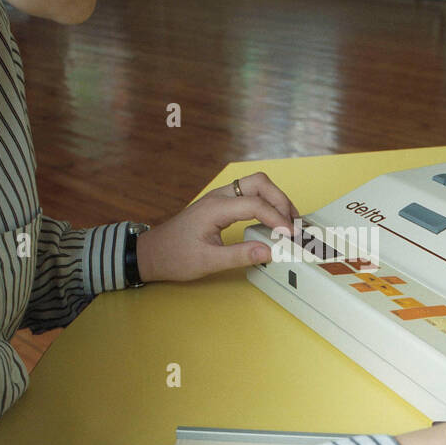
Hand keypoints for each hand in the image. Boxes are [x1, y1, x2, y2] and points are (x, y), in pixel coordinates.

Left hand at [135, 171, 299, 282]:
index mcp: (215, 208)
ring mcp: (219, 198)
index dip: (277, 218)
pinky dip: (266, 203)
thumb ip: (239, 255)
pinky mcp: (220, 204)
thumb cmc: (173, 256)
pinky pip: (249, 194)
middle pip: (260, 182)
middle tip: (293, 224)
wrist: (151, 253)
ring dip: (275, 198)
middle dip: (281, 200)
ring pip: (256, 184)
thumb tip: (269, 251)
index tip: (290, 235)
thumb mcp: (207, 261)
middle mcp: (218, 197)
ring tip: (288, 221)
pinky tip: (272, 219)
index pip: (256, 204)